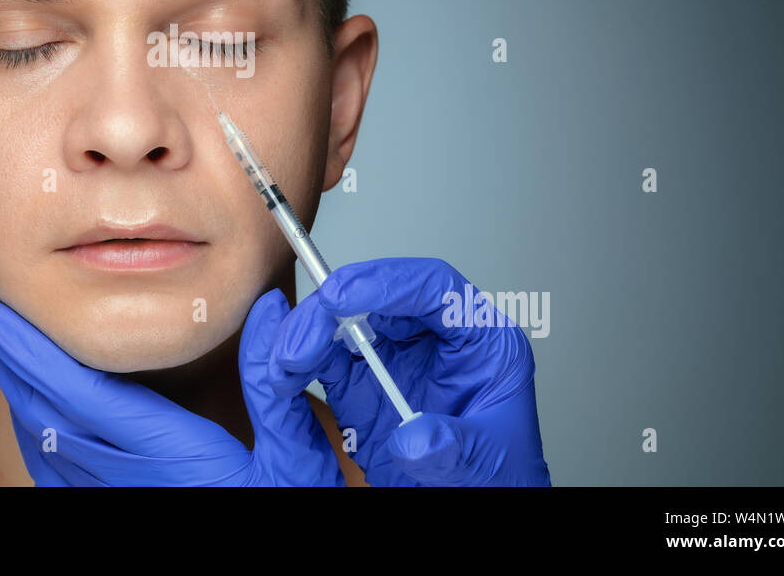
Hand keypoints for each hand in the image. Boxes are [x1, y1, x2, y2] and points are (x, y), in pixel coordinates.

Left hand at [0, 272, 344, 485]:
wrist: (279, 556)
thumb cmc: (288, 508)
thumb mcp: (295, 455)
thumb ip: (276, 385)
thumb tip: (268, 310)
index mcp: (166, 461)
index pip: (75, 393)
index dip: (26, 343)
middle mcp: (128, 484)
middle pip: (41, 411)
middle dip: (3, 348)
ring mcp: (115, 500)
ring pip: (42, 440)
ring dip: (14, 381)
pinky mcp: (118, 507)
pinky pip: (56, 467)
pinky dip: (34, 422)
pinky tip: (32, 397)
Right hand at [266, 257, 550, 485]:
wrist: (477, 500)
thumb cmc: (501, 474)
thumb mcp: (489, 461)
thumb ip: (453, 447)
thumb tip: (414, 436)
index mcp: (478, 339)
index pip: (434, 287)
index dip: (388, 283)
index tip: (344, 295)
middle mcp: (433, 338)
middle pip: (378, 297)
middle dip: (332, 309)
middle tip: (303, 336)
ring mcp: (395, 357)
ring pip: (345, 321)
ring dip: (308, 332)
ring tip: (285, 361)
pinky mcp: (363, 383)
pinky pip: (325, 358)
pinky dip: (299, 361)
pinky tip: (283, 373)